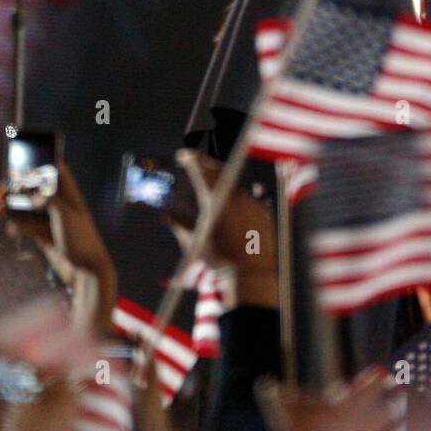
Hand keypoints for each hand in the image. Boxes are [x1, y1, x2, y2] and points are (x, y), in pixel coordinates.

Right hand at [0, 163, 116, 333]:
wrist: (86, 272)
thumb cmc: (81, 241)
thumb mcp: (66, 215)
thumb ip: (49, 200)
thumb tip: (33, 197)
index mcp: (70, 195)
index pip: (57, 171)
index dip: (40, 167)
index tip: (22, 168)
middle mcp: (60, 205)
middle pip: (35, 189)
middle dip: (17, 189)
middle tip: (0, 193)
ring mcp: (51, 221)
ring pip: (28, 208)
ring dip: (13, 207)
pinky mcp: (45, 236)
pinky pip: (28, 225)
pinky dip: (18, 224)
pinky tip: (12, 228)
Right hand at [170, 150, 277, 308]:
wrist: (251, 275)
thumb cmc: (219, 261)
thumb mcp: (194, 244)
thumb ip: (179, 226)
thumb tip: (166, 215)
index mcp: (215, 200)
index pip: (201, 170)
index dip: (192, 159)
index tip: (184, 155)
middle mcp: (234, 196)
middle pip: (220, 172)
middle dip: (208, 166)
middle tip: (199, 164)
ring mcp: (252, 202)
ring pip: (235, 187)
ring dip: (224, 185)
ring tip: (216, 192)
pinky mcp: (264, 211)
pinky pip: (249, 201)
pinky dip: (239, 203)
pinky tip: (234, 214)